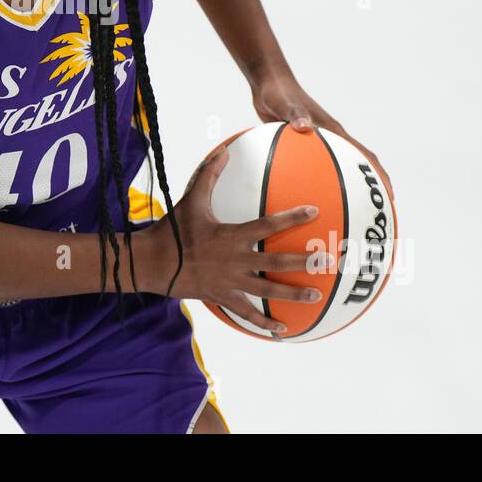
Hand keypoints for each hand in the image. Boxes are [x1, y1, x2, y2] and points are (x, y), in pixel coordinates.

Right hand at [150, 145, 332, 335]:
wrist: (153, 263)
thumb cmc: (173, 229)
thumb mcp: (191, 199)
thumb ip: (209, 175)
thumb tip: (221, 150)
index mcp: (232, 236)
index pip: (268, 225)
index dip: (292, 218)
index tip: (314, 212)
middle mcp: (236, 260)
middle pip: (276, 263)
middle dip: (304, 262)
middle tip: (327, 261)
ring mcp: (231, 282)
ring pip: (268, 291)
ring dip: (293, 294)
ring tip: (316, 296)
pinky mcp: (223, 298)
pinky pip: (247, 313)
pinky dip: (264, 323)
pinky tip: (283, 331)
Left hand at [251, 68, 394, 205]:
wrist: (268, 83)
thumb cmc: (279, 92)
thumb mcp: (286, 104)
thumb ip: (295, 114)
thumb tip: (304, 126)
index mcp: (333, 130)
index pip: (364, 155)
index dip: (378, 174)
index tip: (389, 194)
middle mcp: (330, 136)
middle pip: (356, 165)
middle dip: (368, 186)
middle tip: (370, 211)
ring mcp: (317, 140)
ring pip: (336, 168)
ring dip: (342, 186)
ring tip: (340, 211)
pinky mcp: (302, 143)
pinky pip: (313, 166)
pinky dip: (313, 180)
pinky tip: (303, 195)